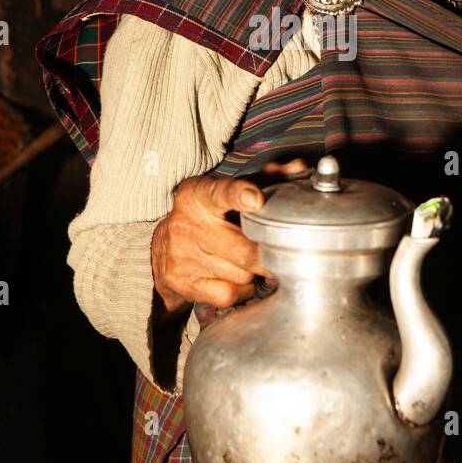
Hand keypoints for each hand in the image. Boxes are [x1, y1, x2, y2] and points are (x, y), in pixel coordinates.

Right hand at [150, 158, 307, 314]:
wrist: (162, 250)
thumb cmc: (207, 216)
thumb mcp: (228, 193)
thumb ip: (265, 178)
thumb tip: (299, 168)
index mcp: (198, 195)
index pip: (220, 194)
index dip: (240, 195)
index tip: (256, 200)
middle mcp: (187, 224)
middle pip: (244, 250)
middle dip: (266, 255)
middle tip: (276, 252)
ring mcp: (183, 256)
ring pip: (241, 274)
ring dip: (253, 272)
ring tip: (245, 261)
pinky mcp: (183, 283)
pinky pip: (229, 294)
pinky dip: (240, 290)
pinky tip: (235, 279)